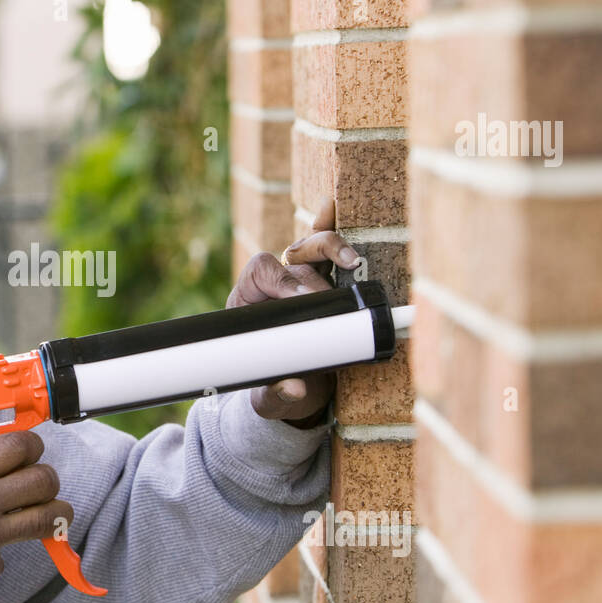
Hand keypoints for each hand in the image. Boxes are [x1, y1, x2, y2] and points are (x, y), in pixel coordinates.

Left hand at [226, 198, 360, 425]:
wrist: (287, 385)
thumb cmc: (271, 383)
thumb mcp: (268, 396)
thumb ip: (277, 394)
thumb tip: (295, 389)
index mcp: (249, 300)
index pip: (261, 271)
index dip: (281, 281)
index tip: (300, 300)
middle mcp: (275, 283)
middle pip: (292, 256)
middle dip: (313, 267)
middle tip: (328, 292)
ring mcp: (300, 278)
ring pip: (314, 247)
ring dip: (333, 248)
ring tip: (352, 262)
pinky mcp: (325, 281)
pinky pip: (326, 249)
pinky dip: (330, 224)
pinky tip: (333, 206)